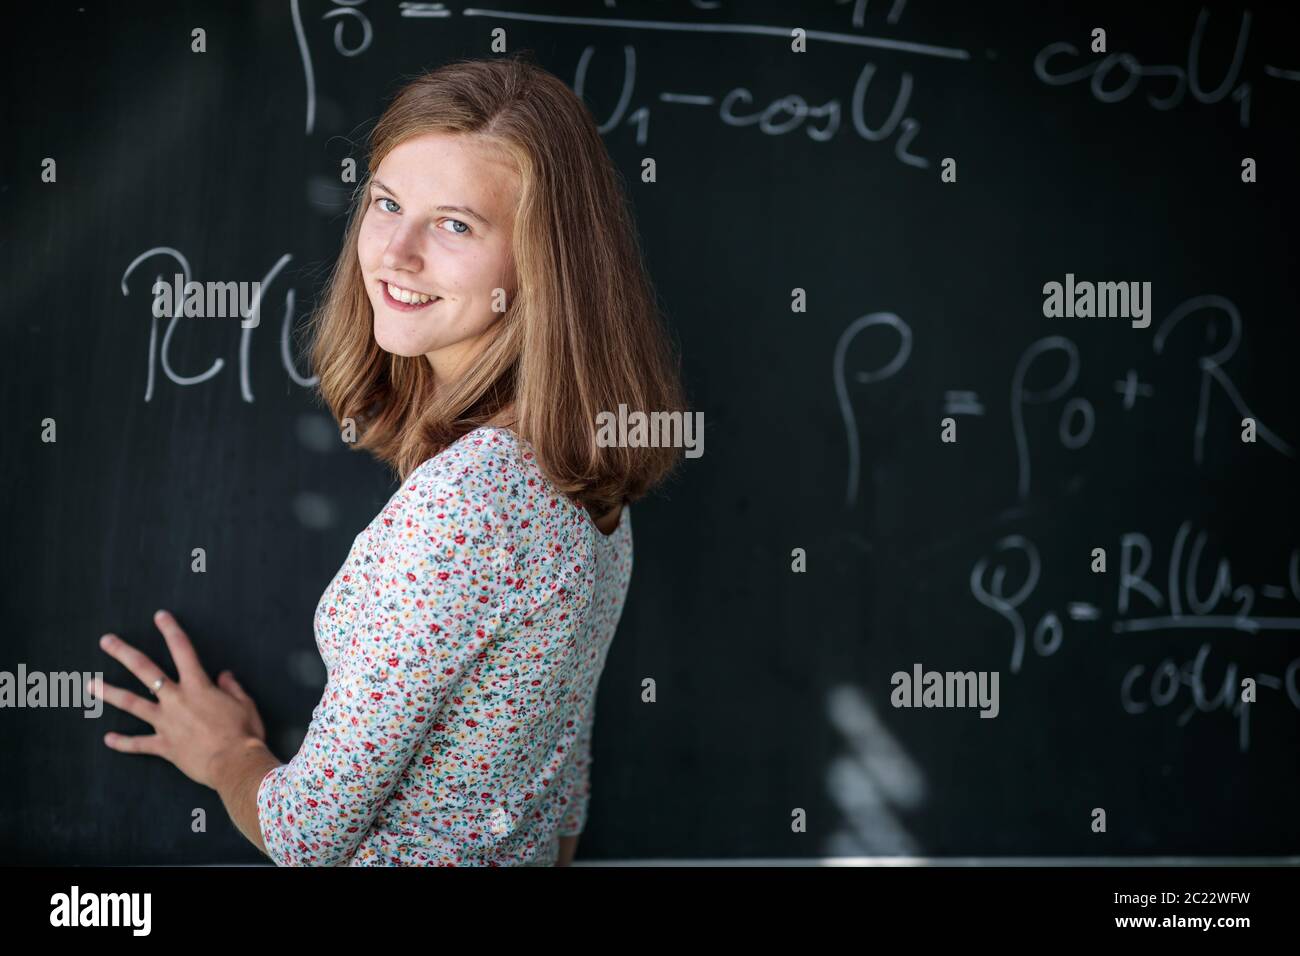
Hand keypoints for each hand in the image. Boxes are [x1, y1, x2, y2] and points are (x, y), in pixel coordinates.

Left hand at [91, 609, 267, 788]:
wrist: (235, 763)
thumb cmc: (244, 732)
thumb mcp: (245, 703)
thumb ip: (232, 687)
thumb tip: (224, 676)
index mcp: (198, 686)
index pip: (182, 650)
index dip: (171, 631)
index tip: (160, 617)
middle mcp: (176, 700)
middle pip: (145, 671)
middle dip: (124, 653)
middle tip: (106, 641)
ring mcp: (166, 723)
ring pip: (132, 704)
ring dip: (110, 693)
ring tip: (90, 685)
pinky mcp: (164, 746)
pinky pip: (139, 744)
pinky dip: (123, 742)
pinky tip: (108, 739)